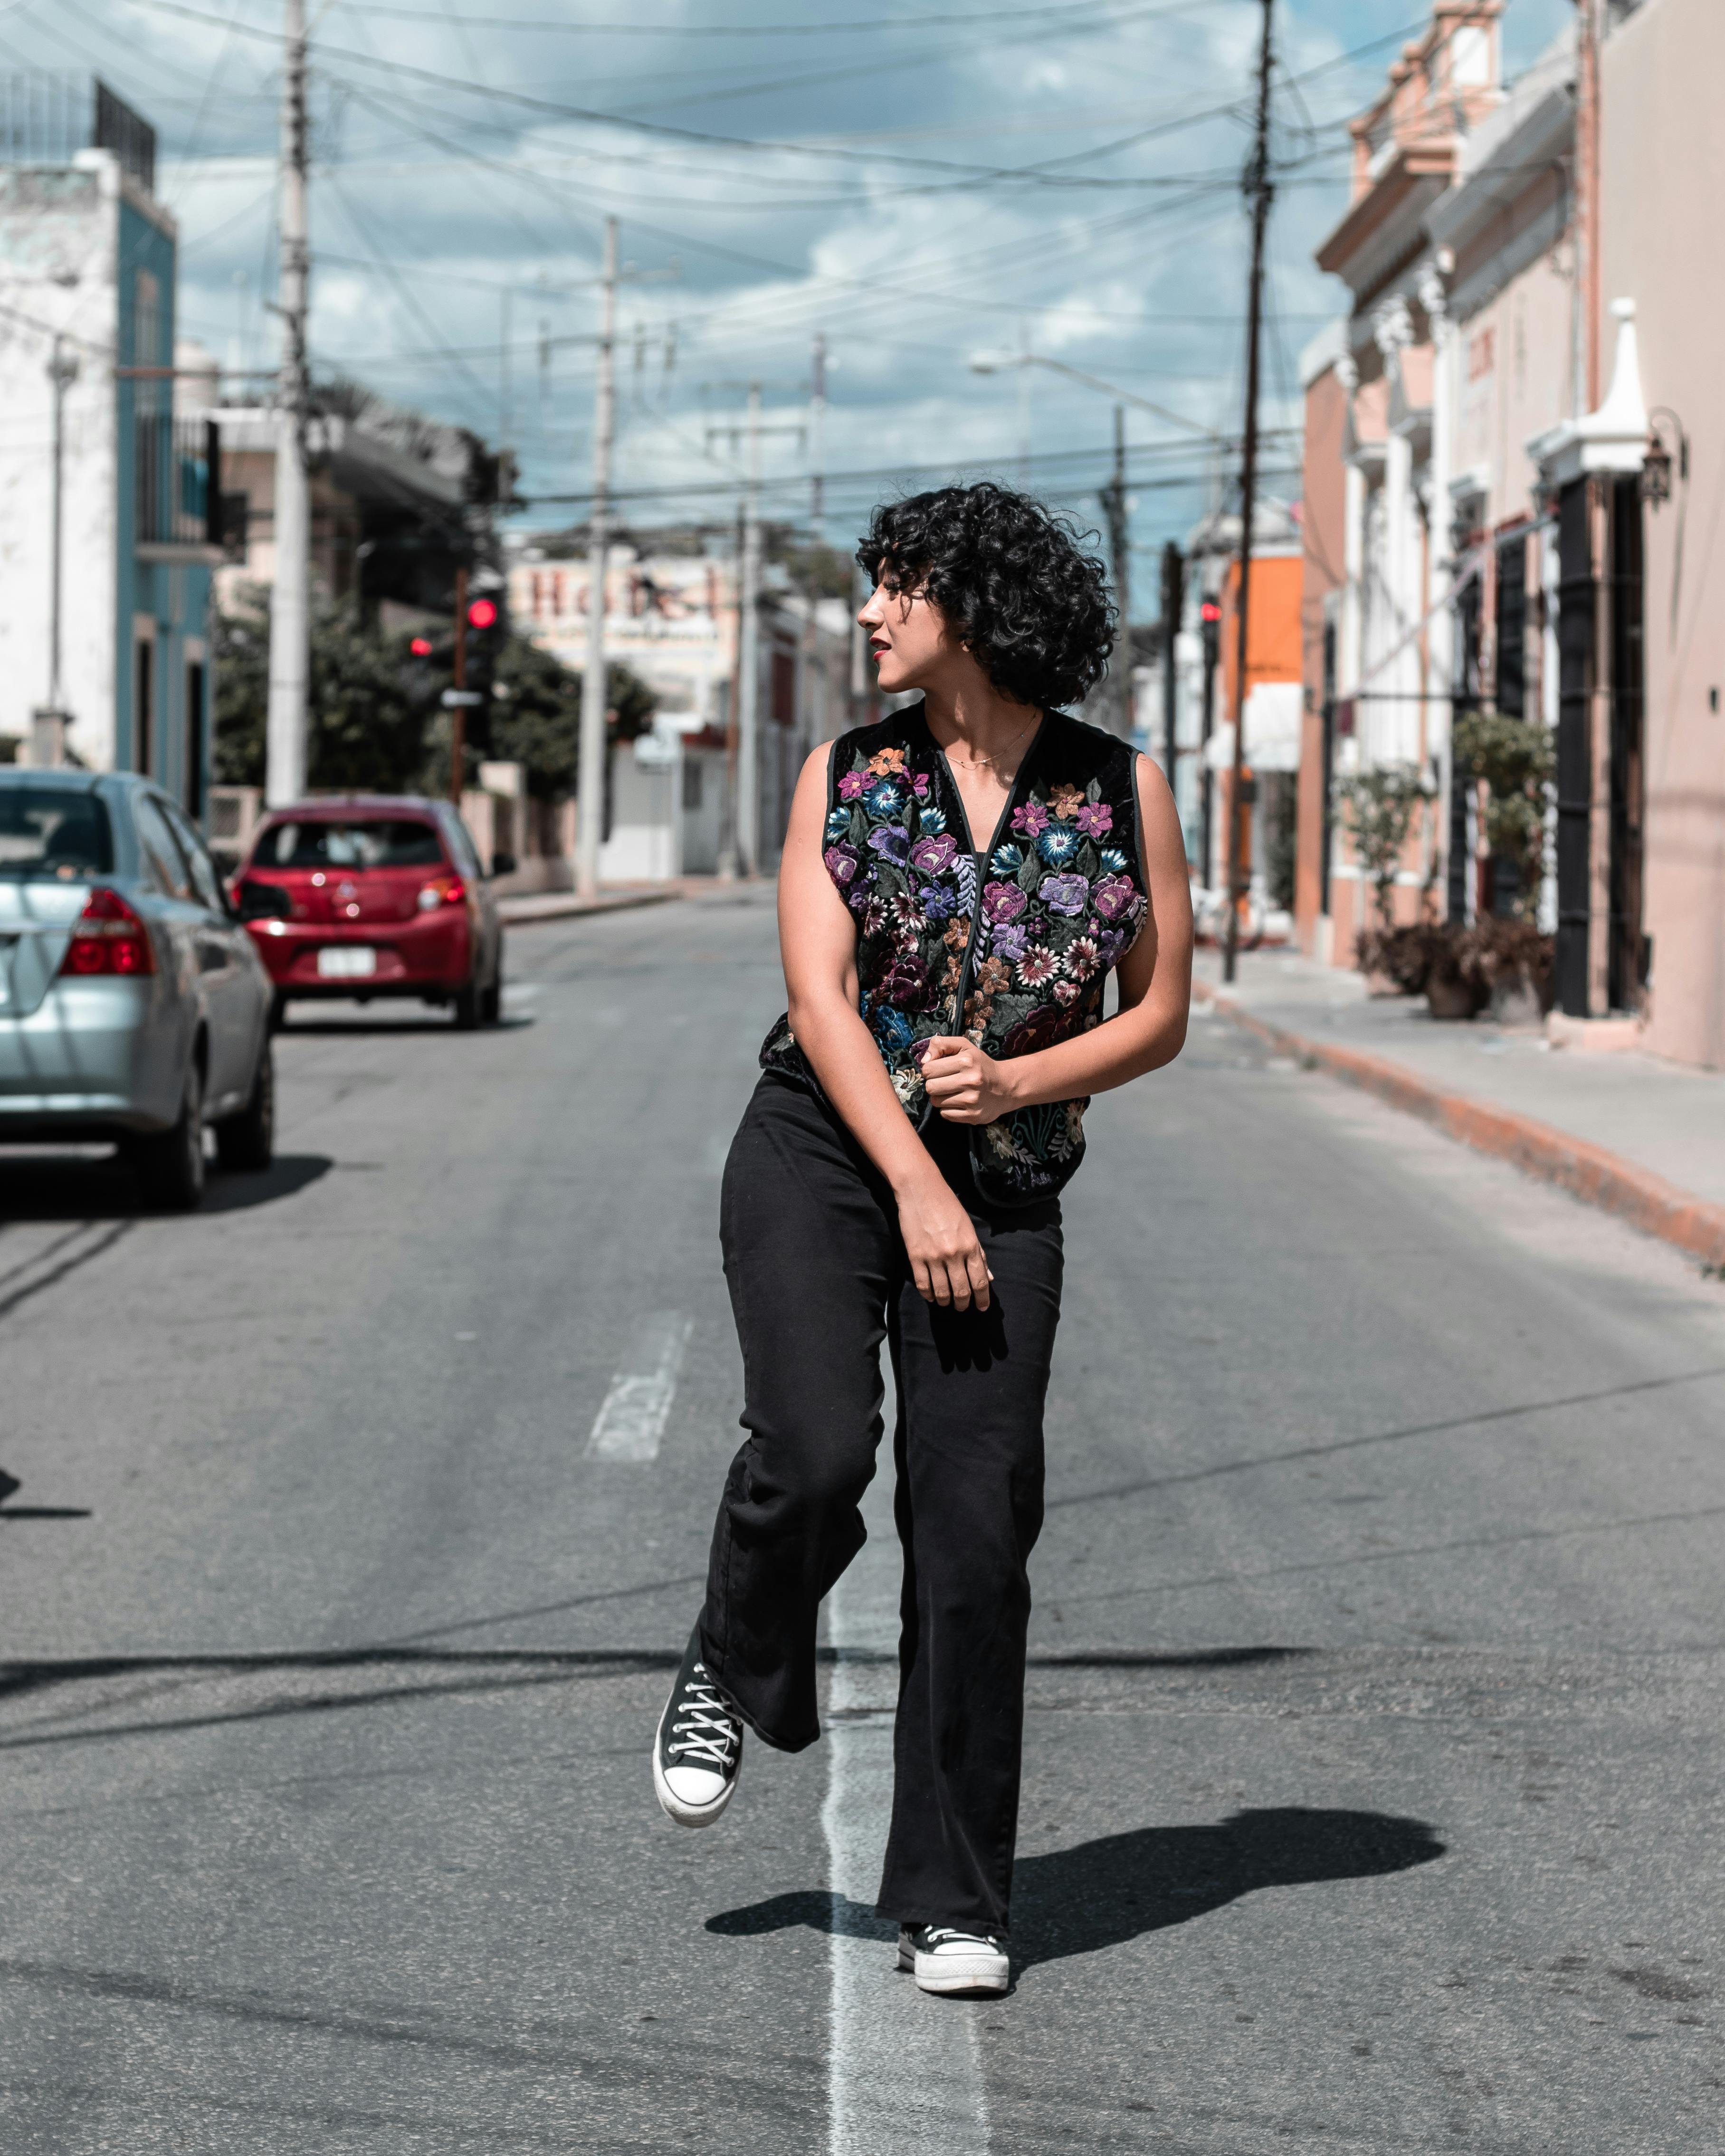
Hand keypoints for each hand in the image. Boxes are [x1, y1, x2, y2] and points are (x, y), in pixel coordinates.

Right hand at [895, 1170, 992, 1310]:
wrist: (921, 1191)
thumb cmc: (948, 1207)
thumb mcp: (969, 1229)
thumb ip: (979, 1254)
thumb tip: (988, 1277)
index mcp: (970, 1246)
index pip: (980, 1281)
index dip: (982, 1299)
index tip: (982, 1307)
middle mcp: (953, 1254)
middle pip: (961, 1290)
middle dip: (963, 1303)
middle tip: (962, 1306)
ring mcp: (933, 1257)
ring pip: (942, 1291)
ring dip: (945, 1301)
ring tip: (946, 1302)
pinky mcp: (915, 1256)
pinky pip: (923, 1284)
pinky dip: (928, 1294)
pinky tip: (931, 1296)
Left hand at [921, 1035, 1017, 1124]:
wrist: (1005, 1086)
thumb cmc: (979, 1065)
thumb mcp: (963, 1046)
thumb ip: (940, 1044)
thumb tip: (924, 1061)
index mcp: (966, 1061)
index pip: (928, 1069)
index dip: (930, 1069)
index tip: (939, 1070)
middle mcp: (970, 1081)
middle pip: (930, 1087)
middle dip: (934, 1084)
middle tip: (945, 1081)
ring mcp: (972, 1100)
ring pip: (935, 1102)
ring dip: (940, 1097)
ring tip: (953, 1091)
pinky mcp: (973, 1116)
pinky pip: (945, 1114)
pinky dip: (948, 1109)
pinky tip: (959, 1102)